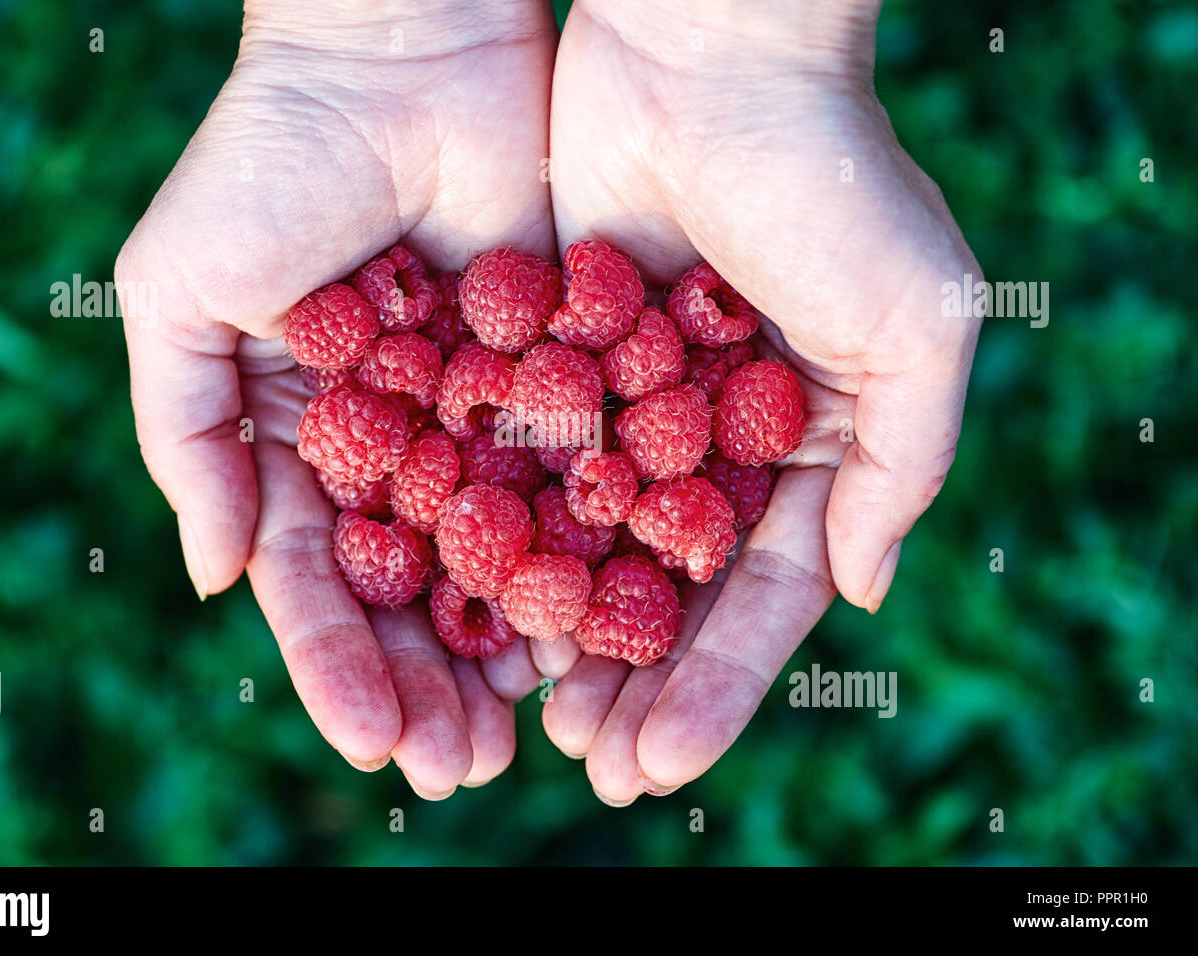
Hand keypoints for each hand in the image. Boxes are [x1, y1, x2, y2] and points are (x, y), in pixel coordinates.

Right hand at [115, 0, 557, 796]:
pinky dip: (579, 557)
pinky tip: (595, 628)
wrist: (401, 47)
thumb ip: (189, 437)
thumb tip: (221, 582)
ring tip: (528, 732)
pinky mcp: (557, 380)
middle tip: (463, 768)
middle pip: (413, 591)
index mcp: (302, 437)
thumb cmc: (270, 159)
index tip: (374, 741)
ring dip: (507, 647)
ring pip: (496, 557)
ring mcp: (478, 418)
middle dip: (432, 682)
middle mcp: (393, 444)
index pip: (320, 580)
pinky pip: (569, 485)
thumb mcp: (181, 293)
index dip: (341, 665)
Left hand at [542, 0, 981, 802]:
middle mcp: (713, 441)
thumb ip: (901, 466)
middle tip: (592, 770)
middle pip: (667, 592)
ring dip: (562, 635)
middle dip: (635, 684)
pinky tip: (471, 610)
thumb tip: (857, 594)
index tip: (667, 762)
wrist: (710, 51)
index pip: (757, 596)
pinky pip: (524, 469)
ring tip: (530, 722)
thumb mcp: (917, 322)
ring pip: (588, 547)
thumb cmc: (834, 178)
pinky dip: (501, 540)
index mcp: (805, 449)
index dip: (716, 685)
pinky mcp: (551, 362)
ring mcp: (628, 407)